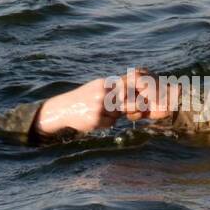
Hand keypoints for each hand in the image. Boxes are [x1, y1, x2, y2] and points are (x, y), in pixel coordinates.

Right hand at [34, 69, 175, 134]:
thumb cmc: (82, 99)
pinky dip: (105, 124)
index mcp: (104, 84)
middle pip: (126, 102)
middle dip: (129, 107)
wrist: (62, 109)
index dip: (136, 94)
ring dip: (113, 117)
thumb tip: (131, 93)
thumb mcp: (96, 89)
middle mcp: (103, 93)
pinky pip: (110, 123)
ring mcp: (100, 106)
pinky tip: (94, 121)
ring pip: (118, 115)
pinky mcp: (96, 118)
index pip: (126, 88)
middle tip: (125, 110)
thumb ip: (112, 90)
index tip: (147, 97)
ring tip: (98, 114)